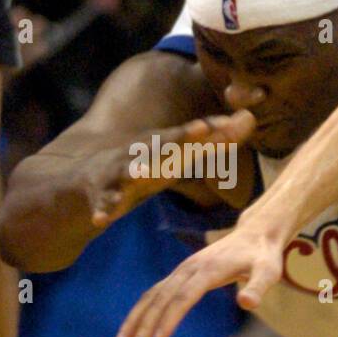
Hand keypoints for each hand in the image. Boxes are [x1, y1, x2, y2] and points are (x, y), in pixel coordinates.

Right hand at [85, 110, 255, 229]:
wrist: (86, 175)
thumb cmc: (148, 163)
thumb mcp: (182, 152)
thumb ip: (216, 138)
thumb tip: (251, 117)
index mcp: (164, 144)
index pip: (193, 134)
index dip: (211, 127)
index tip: (232, 119)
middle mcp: (143, 152)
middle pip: (163, 144)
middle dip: (181, 137)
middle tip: (201, 129)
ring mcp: (119, 172)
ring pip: (128, 170)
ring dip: (135, 171)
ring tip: (140, 173)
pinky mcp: (100, 193)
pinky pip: (102, 203)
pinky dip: (103, 208)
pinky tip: (101, 220)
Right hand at [114, 221, 283, 336]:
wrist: (254, 234)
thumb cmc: (263, 256)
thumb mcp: (268, 271)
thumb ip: (258, 287)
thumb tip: (246, 303)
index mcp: (208, 270)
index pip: (184, 298)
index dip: (170, 318)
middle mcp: (189, 269)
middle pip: (161, 298)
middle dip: (144, 324)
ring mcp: (182, 270)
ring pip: (152, 295)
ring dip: (135, 318)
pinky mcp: (181, 274)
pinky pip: (156, 292)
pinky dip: (142, 310)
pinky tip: (135, 327)